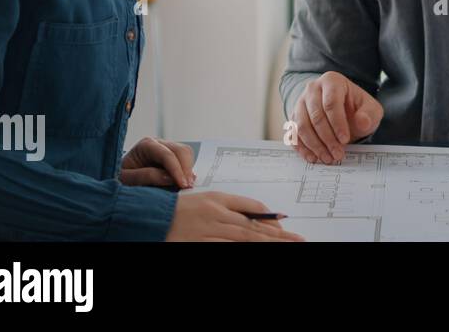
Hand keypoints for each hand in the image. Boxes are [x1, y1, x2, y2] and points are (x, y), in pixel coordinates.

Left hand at [121, 137, 195, 187]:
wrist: (116, 180)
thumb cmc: (118, 179)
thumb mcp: (126, 180)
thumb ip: (146, 177)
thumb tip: (169, 178)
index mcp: (146, 145)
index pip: (167, 154)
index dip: (177, 169)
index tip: (182, 185)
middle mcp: (158, 143)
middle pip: (181, 151)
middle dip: (186, 169)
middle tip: (187, 188)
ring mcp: (166, 148)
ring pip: (186, 154)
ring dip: (188, 170)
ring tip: (185, 187)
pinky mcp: (172, 157)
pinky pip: (186, 160)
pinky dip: (188, 171)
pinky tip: (183, 182)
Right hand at [165, 191, 304, 241]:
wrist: (150, 217)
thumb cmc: (180, 208)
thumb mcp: (209, 199)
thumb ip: (234, 204)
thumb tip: (263, 212)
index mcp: (219, 199)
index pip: (253, 209)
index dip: (271, 218)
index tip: (285, 224)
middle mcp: (217, 215)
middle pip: (253, 227)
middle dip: (278, 235)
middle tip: (298, 240)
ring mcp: (209, 232)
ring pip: (244, 239)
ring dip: (265, 243)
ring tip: (284, 246)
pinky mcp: (200, 244)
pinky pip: (225, 248)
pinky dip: (240, 249)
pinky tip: (256, 249)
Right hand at [291, 71, 383, 164]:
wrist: (345, 112)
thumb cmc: (357, 108)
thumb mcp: (370, 109)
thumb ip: (369, 114)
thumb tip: (362, 122)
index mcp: (332, 81)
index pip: (331, 103)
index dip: (337, 123)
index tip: (345, 140)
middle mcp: (312, 89)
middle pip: (315, 116)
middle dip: (327, 139)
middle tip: (338, 154)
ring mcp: (300, 103)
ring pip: (301, 126)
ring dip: (314, 145)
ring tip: (328, 158)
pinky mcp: (294, 117)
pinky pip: (293, 134)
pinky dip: (302, 148)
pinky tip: (313, 157)